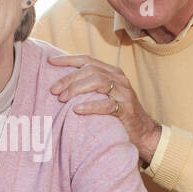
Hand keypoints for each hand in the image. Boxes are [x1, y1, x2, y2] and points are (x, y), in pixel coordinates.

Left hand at [46, 55, 162, 163]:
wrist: (143, 132)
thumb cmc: (117, 113)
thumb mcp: (103, 95)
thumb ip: (89, 87)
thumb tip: (60, 86)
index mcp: (111, 71)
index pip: (86, 59)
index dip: (67, 59)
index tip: (49, 62)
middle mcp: (118, 78)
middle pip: (89, 69)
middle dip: (68, 78)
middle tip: (53, 90)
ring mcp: (123, 92)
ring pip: (98, 81)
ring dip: (77, 88)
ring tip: (63, 98)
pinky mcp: (126, 108)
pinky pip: (107, 104)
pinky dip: (90, 106)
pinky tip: (77, 110)